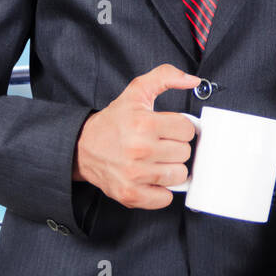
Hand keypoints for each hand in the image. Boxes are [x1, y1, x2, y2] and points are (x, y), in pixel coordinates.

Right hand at [73, 63, 198, 209]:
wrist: (83, 146)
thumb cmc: (114, 120)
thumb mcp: (137, 91)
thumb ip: (166, 76)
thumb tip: (193, 80)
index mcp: (143, 123)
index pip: (187, 130)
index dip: (180, 128)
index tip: (168, 129)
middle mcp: (139, 149)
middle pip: (185, 153)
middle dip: (175, 147)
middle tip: (160, 144)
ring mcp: (134, 174)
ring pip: (179, 175)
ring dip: (171, 168)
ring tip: (157, 160)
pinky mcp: (130, 194)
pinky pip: (165, 198)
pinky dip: (162, 190)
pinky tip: (152, 177)